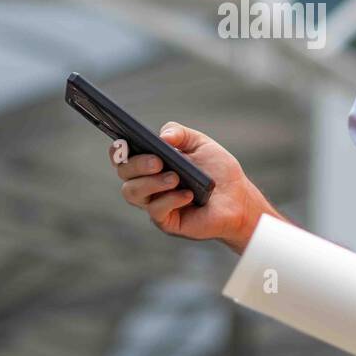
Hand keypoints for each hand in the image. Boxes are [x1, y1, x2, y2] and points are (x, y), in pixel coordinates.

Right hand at [109, 122, 271, 252]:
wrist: (238, 198)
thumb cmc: (217, 170)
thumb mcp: (201, 144)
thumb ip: (181, 134)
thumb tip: (163, 137)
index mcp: (151, 162)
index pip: (123, 155)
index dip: (118, 149)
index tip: (123, 142)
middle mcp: (147, 183)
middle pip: (124, 173)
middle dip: (137, 164)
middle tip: (158, 160)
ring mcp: (154, 203)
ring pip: (133, 193)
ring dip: (152, 183)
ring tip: (175, 177)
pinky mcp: (166, 221)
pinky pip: (156, 211)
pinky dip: (171, 199)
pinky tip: (187, 194)